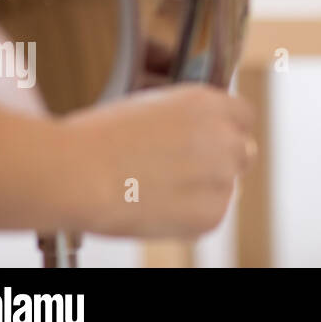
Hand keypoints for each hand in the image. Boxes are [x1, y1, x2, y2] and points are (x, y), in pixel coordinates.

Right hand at [57, 83, 255, 237]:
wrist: (77, 173)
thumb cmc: (97, 138)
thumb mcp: (150, 106)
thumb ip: (186, 117)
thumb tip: (196, 131)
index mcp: (208, 102)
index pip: (244, 115)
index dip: (226, 129)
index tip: (207, 142)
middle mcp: (224, 136)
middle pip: (242, 152)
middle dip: (220, 162)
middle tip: (182, 173)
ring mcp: (221, 177)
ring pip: (226, 187)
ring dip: (203, 191)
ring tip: (157, 192)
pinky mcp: (210, 215)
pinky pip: (210, 216)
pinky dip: (188, 219)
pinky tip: (155, 210)